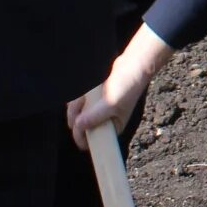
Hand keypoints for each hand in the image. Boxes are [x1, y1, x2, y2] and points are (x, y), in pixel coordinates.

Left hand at [67, 30, 170, 148]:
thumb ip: (95, 117)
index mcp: (110, 129)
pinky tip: (87, 90)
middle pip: (78, 127)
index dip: (81, 136)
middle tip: (84, 102)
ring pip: (75, 113)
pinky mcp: (90, 100)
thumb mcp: (112, 104)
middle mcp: (101, 122)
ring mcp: (94, 110)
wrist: (131, 66)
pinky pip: (76, 102)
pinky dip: (78, 97)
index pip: (91, 141)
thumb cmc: (127, 88)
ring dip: (78, 103)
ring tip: (88, 94)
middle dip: (77, 114)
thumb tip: (77, 126)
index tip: (78, 125)